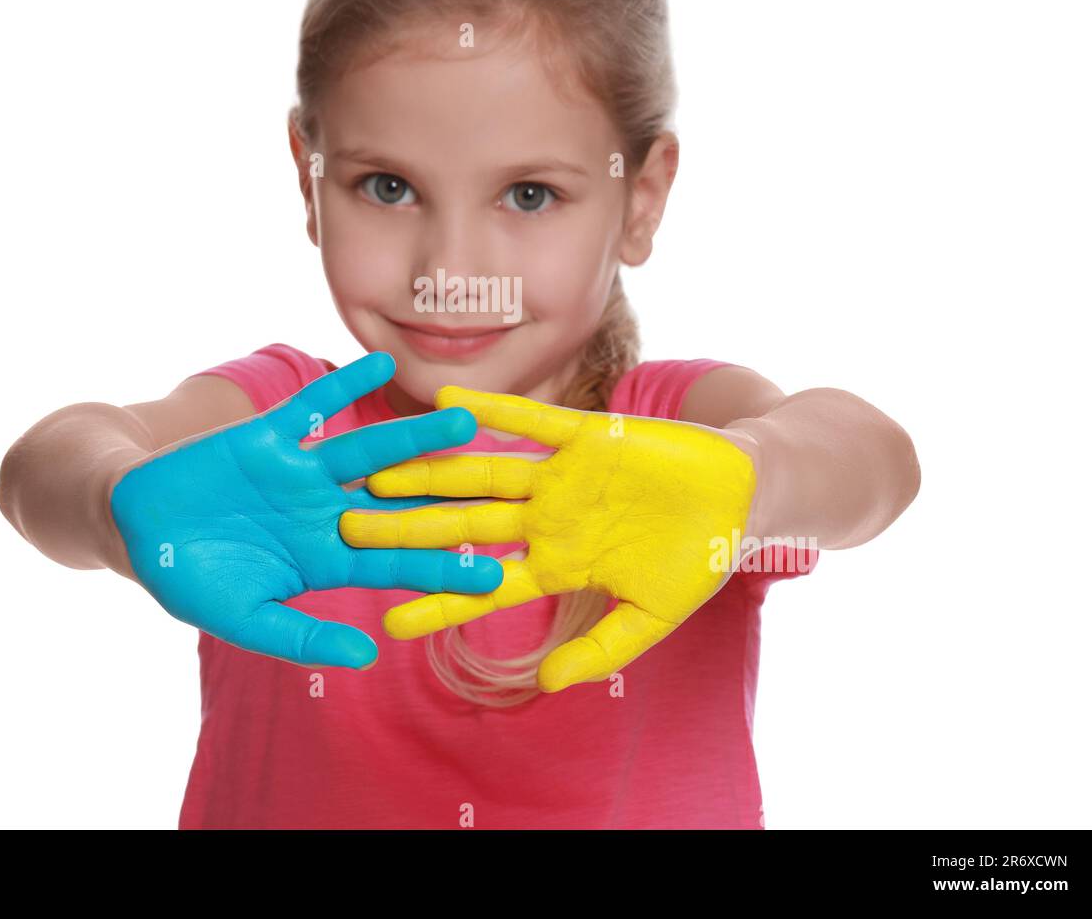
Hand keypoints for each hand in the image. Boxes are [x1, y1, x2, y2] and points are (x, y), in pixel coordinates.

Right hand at [108, 353, 503, 668]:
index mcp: (325, 558)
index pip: (395, 562)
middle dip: (448, 498)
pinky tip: (380, 363)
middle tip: (505, 488)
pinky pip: (313, 405)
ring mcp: (302, 472)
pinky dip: (342, 384)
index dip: (442, 568)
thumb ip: (300, 634)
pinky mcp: (271, 436)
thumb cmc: (187, 578)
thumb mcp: (242, 617)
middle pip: (398, 503)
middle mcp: (326, 512)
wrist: (133, 525)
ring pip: (369, 451)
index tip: (497, 575)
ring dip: (414, 435)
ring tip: (463, 418)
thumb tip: (367, 655)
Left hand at [340, 386, 757, 691]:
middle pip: (465, 527)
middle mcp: (546, 518)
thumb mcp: (652, 617)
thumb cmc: (698, 559)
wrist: (743, 497)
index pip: (487, 586)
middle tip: (348, 532)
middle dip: (409, 531)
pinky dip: (491, 414)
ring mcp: (561, 475)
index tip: (389, 618)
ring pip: (482, 475)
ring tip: (375, 473)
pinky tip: (444, 405)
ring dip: (431, 473)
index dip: (440, 600)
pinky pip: (531, 423)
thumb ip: (602, 649)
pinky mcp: (586, 435)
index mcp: (557, 563)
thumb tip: (547, 687)